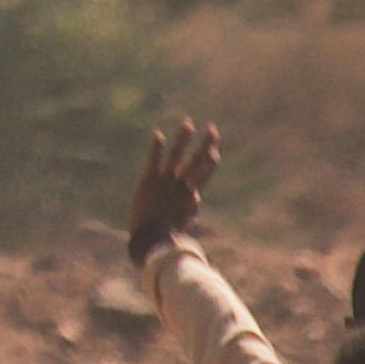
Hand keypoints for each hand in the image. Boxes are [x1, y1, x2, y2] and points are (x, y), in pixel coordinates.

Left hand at [125, 113, 221, 268]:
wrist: (152, 240)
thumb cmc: (165, 235)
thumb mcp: (182, 220)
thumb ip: (189, 207)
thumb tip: (196, 199)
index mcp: (190, 196)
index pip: (204, 174)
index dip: (210, 161)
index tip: (214, 150)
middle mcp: (181, 186)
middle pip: (197, 161)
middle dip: (206, 144)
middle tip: (212, 129)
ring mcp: (166, 182)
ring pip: (178, 156)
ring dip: (184, 139)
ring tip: (188, 123)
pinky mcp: (150, 181)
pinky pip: (154, 161)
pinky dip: (157, 147)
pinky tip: (158, 133)